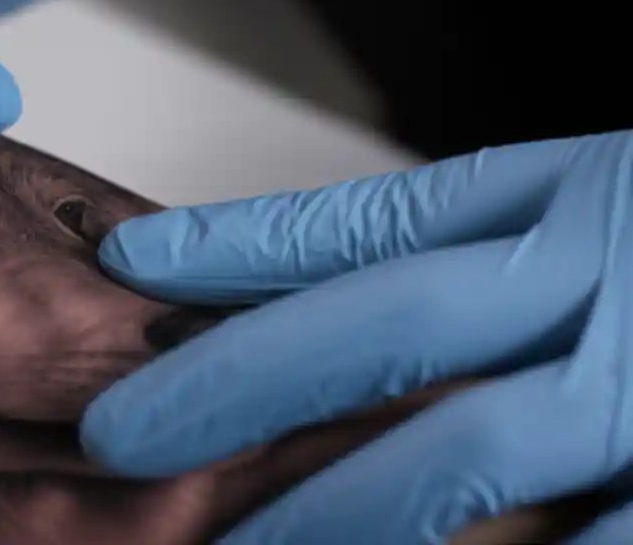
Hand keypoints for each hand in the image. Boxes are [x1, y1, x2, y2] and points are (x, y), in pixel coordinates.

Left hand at [81, 131, 632, 542]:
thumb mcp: (568, 198)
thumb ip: (420, 234)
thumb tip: (236, 262)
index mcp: (576, 209)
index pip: (375, 232)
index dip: (241, 258)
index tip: (130, 272)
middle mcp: (617, 297)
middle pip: (400, 338)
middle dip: (247, 393)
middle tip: (124, 439)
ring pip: (481, 462)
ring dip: (346, 514)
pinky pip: (592, 541)